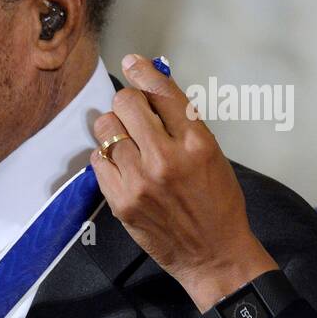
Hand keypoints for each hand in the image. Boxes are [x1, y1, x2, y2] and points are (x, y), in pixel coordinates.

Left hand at [91, 55, 277, 310]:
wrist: (214, 254)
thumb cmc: (218, 203)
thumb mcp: (212, 154)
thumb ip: (184, 124)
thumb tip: (154, 89)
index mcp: (197, 142)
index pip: (162, 91)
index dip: (144, 72)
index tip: (133, 63)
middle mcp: (167, 158)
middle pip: (126, 103)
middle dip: (127, 102)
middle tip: (133, 113)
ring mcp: (141, 181)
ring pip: (106, 128)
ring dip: (114, 128)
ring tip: (126, 141)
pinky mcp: (122, 201)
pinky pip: (98, 160)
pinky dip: (106, 157)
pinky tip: (121, 165)